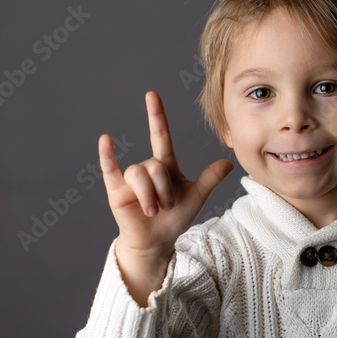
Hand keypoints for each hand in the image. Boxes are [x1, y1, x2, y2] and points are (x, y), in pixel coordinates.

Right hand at [99, 91, 233, 263]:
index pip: (161, 135)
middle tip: (166, 207)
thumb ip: (210, 178)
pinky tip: (106, 140)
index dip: (156, 115)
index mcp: (165, 166)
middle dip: (163, 190)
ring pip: (140, 174)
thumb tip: (230, 163)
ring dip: (150, 195)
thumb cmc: (175, 219)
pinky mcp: (116, 190)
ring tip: (152, 211)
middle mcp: (147, 168)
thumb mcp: (196, 197)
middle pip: (155, 166)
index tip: (152, 95)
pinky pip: (110, 169)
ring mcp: (130, 178)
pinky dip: (107, 154)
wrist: (157, 242)